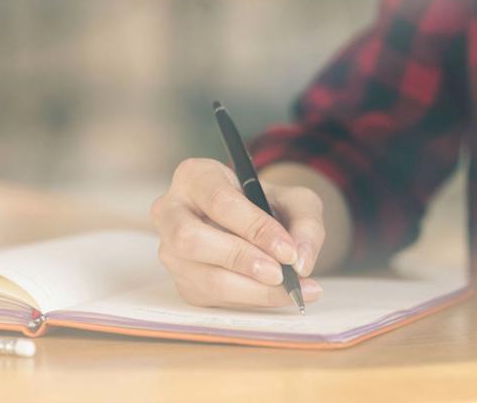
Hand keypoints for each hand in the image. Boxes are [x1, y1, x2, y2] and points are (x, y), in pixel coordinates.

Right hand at [151, 158, 324, 307]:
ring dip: (251, 290)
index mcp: (195, 176)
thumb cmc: (269, 206)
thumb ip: (306, 224)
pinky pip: (212, 298)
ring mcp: (171, 250)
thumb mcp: (296, 201)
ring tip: (289, 289)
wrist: (255, 226)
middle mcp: (171, 212)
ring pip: (202, 277)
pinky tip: (277, 295)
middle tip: (280, 273)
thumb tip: (301, 262)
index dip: (254, 228)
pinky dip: (249, 301)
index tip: (288, 250)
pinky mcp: (182, 281)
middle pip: (193, 239)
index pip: (219, 201)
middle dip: (241, 260)